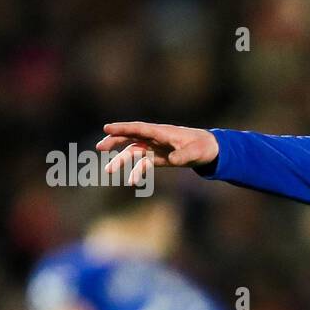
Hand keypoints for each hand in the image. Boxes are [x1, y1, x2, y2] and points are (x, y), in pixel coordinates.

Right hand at [97, 122, 219, 184]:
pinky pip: (143, 163)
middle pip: (131, 137)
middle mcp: (156, 138)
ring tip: (109, 171)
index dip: (123, 128)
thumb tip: (173, 160)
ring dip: (121, 160)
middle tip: (99, 147)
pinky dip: (136, 171)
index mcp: (162, 132)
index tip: (106, 128)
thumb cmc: (203, 147)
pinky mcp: (159, 158)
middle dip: (115, 141)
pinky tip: (131, 181)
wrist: (210, 150)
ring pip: (134, 151)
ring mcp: (156, 147)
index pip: (139, 128)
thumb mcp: (196, 151)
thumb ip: (184, 155)